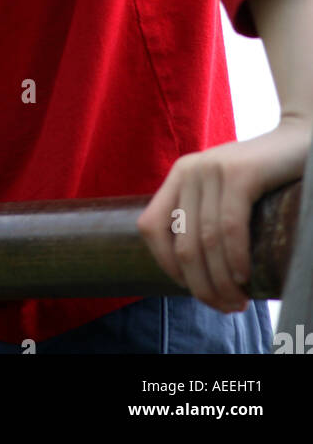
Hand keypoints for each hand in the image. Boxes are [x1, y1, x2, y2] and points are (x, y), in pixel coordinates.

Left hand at [136, 115, 311, 312]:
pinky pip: (229, 226)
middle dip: (201, 285)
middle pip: (182, 243)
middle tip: (226, 307)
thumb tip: (194, 275)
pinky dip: (235, 258)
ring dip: (221, 281)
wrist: (301, 141)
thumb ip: (206, 219)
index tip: (193, 289)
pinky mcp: (239, 172)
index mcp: (179, 177)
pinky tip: (244, 278)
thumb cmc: (266, 180)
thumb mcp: (224, 195)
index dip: (166, 265)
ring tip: (238, 302)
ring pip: (206, 240)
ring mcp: (212, 168)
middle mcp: (189, 170)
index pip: (150, 227)